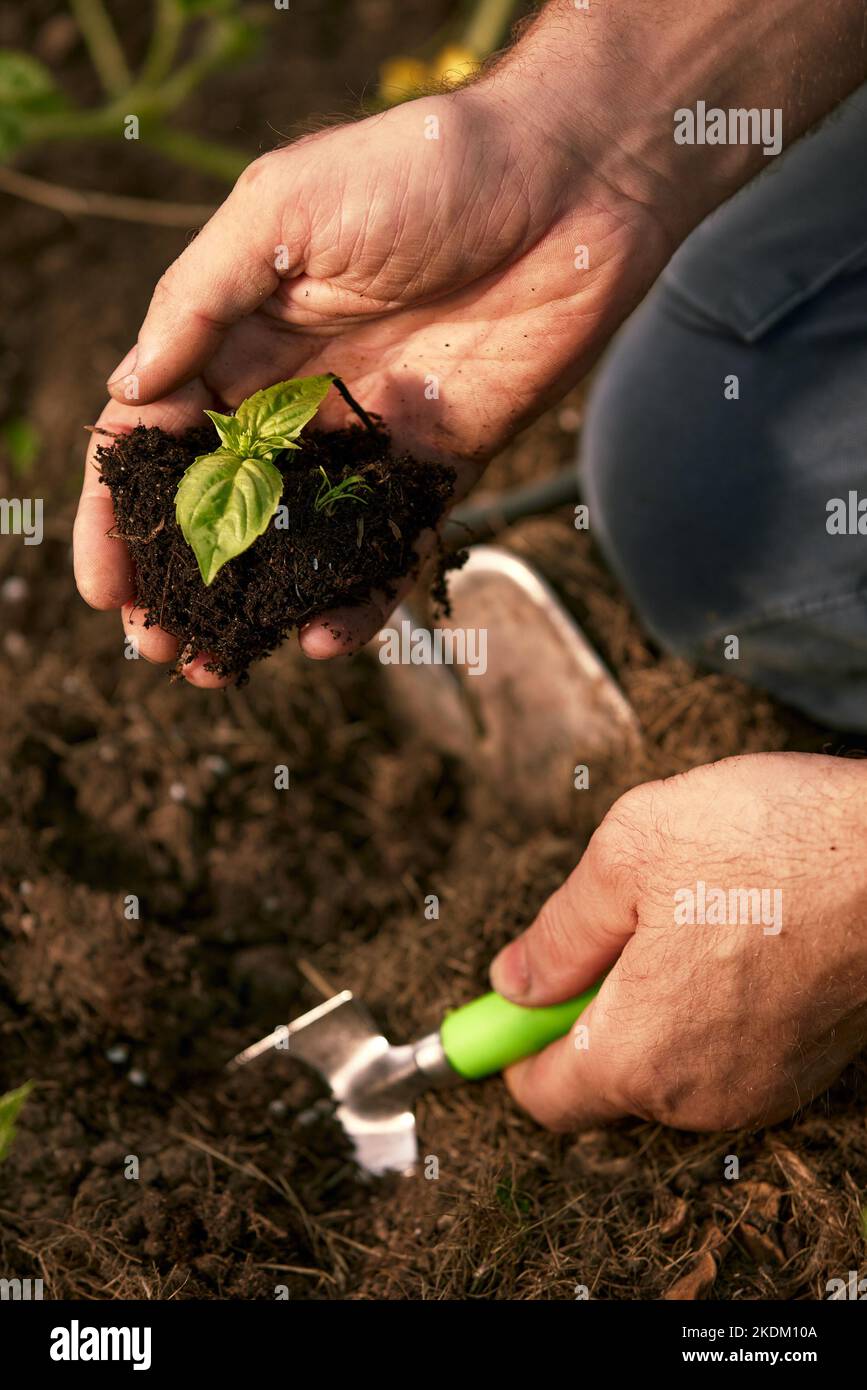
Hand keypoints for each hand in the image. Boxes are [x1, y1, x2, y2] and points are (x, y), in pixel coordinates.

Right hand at [74, 0, 866, 685]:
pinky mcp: (435, 466)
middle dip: (176, 577)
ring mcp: (364, 438)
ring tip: (211, 666)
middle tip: (152, 644)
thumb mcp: (280, 210)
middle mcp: (294, 395)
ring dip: (249, 606)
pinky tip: (318, 640)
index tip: (104, 582)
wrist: (568, 185)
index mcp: (240, 337)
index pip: (157, 438)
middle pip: (215, 505)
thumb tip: (129, 395)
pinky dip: (353, 597)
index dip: (119, 510)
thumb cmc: (418, 170)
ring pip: (290, 541)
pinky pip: (385, 546)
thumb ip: (198, 302)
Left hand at [491, 753, 866, 1130]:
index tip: (513, 998)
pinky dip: (707, 1008)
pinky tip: (730, 932)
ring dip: (653, 1004)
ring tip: (684, 913)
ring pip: (667, 1062)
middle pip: (604, 1077)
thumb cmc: (772, 846)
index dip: (513, 1044)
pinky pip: (722, 1052)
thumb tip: (514, 981)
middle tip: (614, 923)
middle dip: (590, 1011)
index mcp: (638, 1055)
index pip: (544, 1094)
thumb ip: (560, 932)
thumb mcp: (627, 857)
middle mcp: (697, 1095)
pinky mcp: (804, 1066)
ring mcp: (759, 1087)